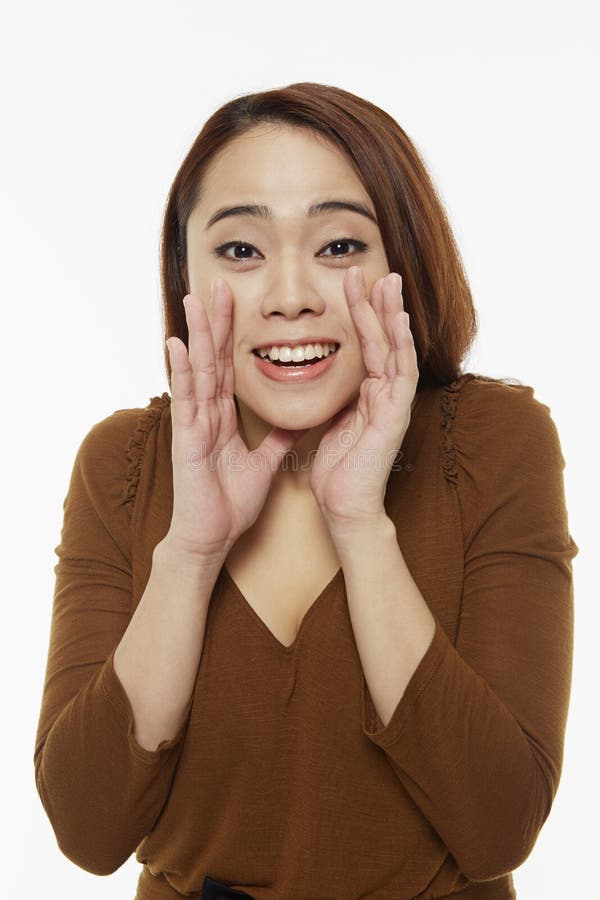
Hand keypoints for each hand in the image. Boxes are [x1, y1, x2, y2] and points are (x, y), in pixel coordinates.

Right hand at [165, 278, 308, 558]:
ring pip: (197, 371)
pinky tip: (176, 344)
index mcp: (222, 418)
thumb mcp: (264, 465)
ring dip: (196, 335)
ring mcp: (193, 424)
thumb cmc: (229, 504)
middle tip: (218, 285)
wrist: (211, 537)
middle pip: (213, 359)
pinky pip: (185, 400)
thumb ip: (278, 441)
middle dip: (216, 322)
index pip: (230, 368)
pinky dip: (181, 372)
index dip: (234, 336)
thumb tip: (297, 421)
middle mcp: (206, 414)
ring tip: (195, 301)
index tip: (239, 305)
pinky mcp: (186, 439)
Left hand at [309, 266, 418, 526]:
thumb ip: (337, 398)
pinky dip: (401, 347)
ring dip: (393, 315)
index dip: (361, 313)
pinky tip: (399, 321)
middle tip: (371, 270)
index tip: (351, 283)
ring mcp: (394, 404)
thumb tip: (326, 376)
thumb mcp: (332, 423)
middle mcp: (385, 394)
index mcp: (369, 394)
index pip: (368, 344)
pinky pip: (402, 375)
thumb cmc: (337, 470)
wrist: (344, 505)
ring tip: (388, 282)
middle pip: (385, 339)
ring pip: (398, 350)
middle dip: (378, 303)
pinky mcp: (395, 417)